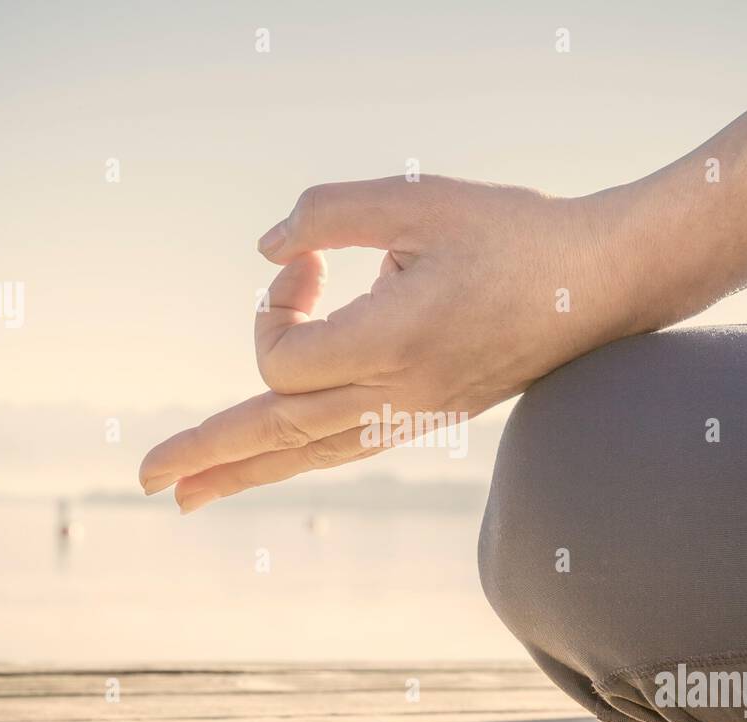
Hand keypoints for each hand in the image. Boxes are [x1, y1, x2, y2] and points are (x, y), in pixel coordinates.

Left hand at [138, 175, 634, 511]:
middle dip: (207, 453)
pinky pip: (345, 449)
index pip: (285, 360)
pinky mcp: (429, 417)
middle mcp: (402, 394)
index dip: (271, 309)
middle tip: (145, 482)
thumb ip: (328, 213)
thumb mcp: (416, 198)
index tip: (307, 264)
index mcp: (398, 342)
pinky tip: (269, 465)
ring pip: (311, 456)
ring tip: (188, 498)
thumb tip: (268, 251)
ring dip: (243, 472)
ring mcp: (417, 416)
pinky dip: (296, 459)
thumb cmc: (513, 233)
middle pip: (279, 435)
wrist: (601, 285)